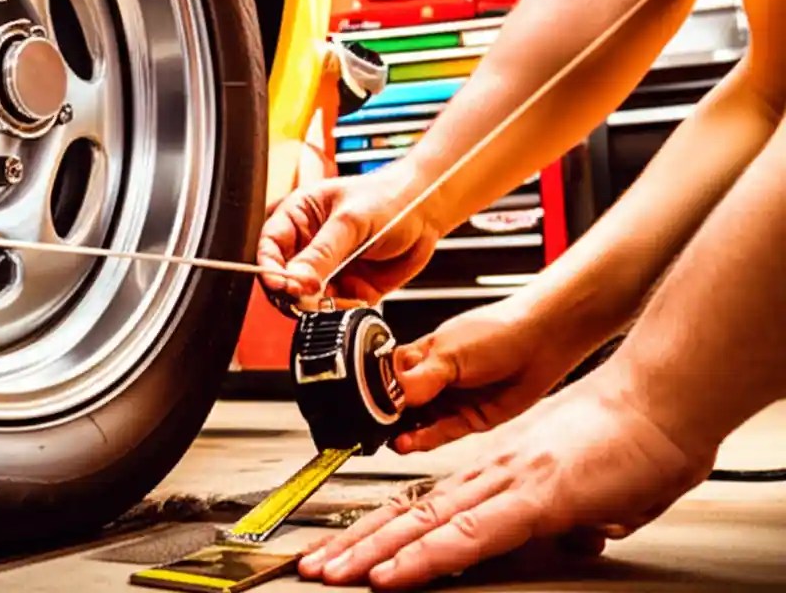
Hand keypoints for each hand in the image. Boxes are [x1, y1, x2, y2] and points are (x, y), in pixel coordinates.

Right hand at [258, 161, 442, 302]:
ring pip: (305, 299)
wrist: (427, 211)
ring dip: (318, 304)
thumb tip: (297, 280)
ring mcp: (326, 270)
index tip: (281, 283)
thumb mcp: (351, 221)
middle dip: (293, 290)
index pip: (269, 246)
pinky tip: (355, 298)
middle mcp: (307, 246)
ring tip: (337, 296)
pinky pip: (333, 309)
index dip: (270, 267)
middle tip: (307, 294)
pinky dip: (341, 310)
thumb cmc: (389, 198)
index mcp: (297, 217)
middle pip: (282, 278)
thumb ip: (322, 253)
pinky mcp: (346, 290)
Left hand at [298, 377, 715, 588]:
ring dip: (371, 552)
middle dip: (356, 544)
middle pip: (408, 514)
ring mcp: (506, 482)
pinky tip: (392, 574)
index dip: (383, 529)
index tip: (349, 548)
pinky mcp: (532, 498)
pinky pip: (466, 534)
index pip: (426, 505)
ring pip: (422, 524)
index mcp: (499, 470)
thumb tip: (576, 533)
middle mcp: (490, 472)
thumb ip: (574, 513)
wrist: (663, 400)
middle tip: (314, 565)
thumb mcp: (594, 490)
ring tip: (330, 573)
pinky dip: (424, 557)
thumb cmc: (637, 438)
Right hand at [389, 296, 594, 453]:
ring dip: (401, 432)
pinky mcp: (466, 420)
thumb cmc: (497, 333)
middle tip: (371, 428)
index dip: (371, 394)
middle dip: (384, 417)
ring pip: (416, 423)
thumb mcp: (449, 353)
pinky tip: (406, 442)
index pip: (383, 379)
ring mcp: (447, 401)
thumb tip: (388, 398)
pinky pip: (439, 434)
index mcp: (417, 357)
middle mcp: (429, 380)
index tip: (361, 408)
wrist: (541, 342)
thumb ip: (417, 379)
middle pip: (396, 405)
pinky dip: (421, 440)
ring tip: (389, 438)